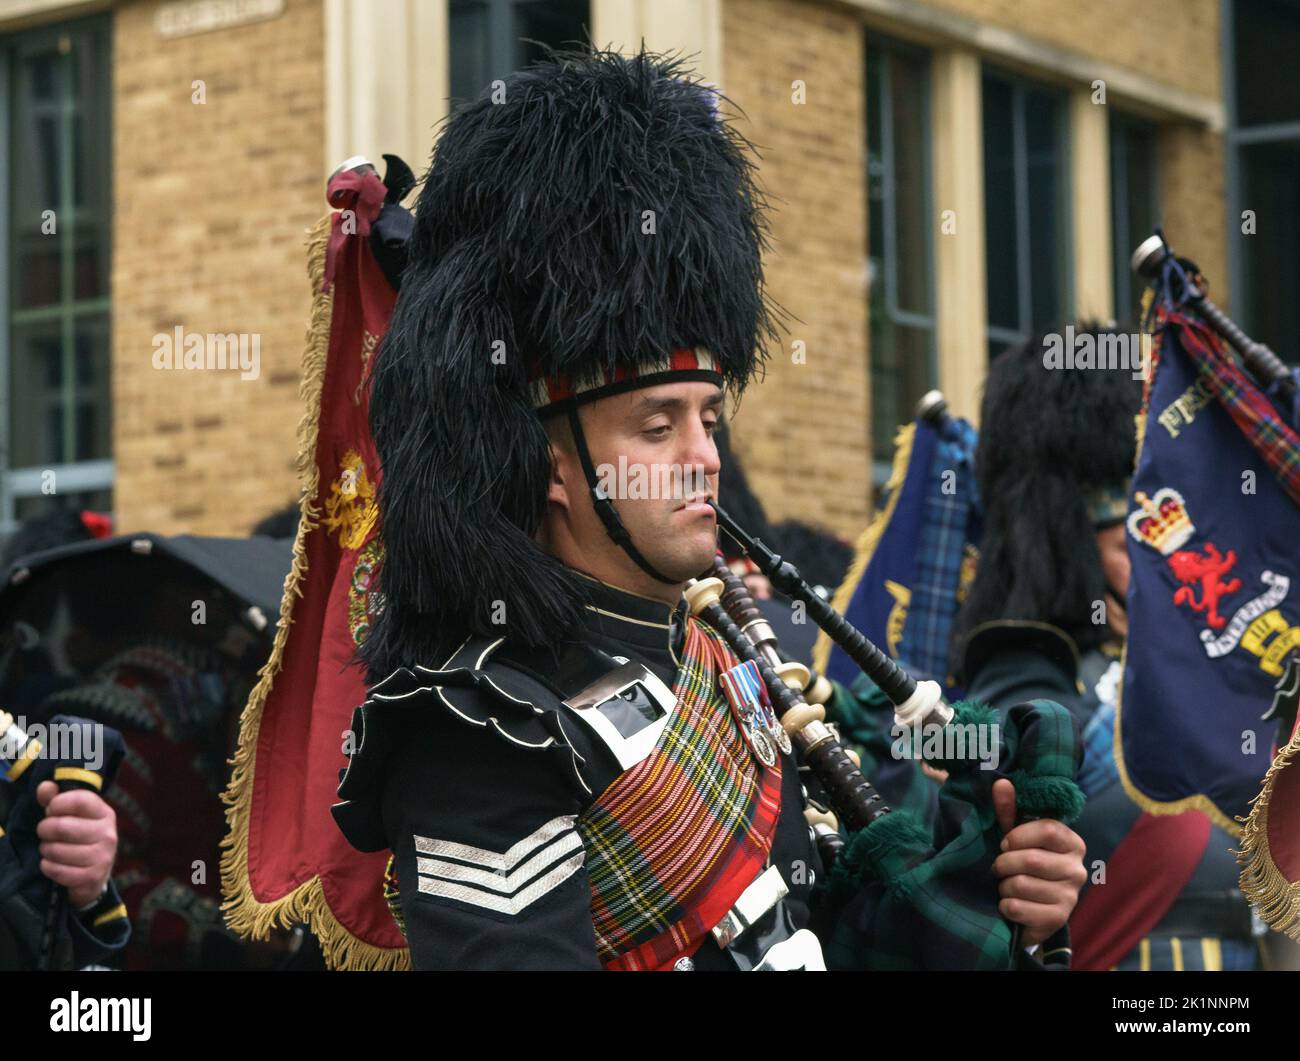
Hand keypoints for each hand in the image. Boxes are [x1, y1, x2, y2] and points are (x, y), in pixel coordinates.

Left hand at [35, 781, 117, 908]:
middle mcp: (108, 834)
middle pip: (63, 826)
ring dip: (46, 850)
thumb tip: (45, 787)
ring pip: (57, 850)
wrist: (94, 873)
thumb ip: (55, 799)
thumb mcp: (69, 815)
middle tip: (45, 833)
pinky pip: (58, 870)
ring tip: (49, 849)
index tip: (51, 810)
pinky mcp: (93, 877)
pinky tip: (51, 864)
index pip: (80, 800)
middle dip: (45, 829)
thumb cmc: (77, 837)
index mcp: (105, 814)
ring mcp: (103, 856)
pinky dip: (48, 867)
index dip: (58, 804)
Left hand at [991, 778, 1085, 947]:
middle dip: (1004, 863)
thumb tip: (1001, 782)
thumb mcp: (1017, 835)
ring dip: (1003, 885)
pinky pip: (1018, 908)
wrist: (1033, 910)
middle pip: (1032, 860)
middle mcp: (1077, 869)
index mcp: (1072, 843)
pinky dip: (1005, 905)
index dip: (1018, 835)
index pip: (1048, 830)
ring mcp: (1071, 896)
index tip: (1005, 843)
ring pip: (1022, 884)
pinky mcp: (1058, 919)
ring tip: (1005, 885)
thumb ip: (1009, 810)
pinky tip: (1009, 903)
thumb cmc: (1024, 863)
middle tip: (999, 867)